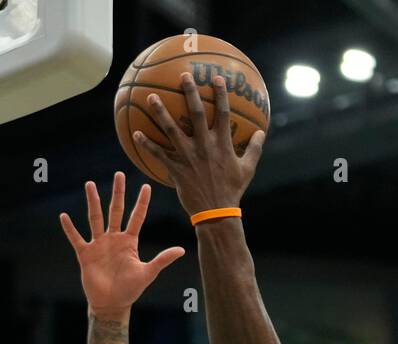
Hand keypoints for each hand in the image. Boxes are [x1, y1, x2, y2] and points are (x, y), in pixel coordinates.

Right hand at [59, 172, 185, 321]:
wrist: (111, 304)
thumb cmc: (130, 290)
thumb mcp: (147, 273)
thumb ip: (162, 260)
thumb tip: (181, 250)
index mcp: (129, 242)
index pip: (136, 217)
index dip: (142, 202)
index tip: (146, 186)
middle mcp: (114, 239)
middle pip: (115, 210)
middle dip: (118, 193)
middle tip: (119, 174)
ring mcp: (99, 245)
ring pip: (95, 218)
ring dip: (93, 201)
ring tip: (90, 184)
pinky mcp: (85, 254)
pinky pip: (76, 238)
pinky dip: (70, 228)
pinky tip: (64, 216)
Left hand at [134, 72, 265, 216]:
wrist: (215, 212)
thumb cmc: (232, 190)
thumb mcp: (248, 168)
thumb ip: (255, 148)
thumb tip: (261, 132)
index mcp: (223, 143)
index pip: (223, 112)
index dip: (220, 93)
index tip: (216, 77)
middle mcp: (204, 145)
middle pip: (195, 113)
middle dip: (189, 93)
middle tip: (182, 76)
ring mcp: (188, 156)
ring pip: (171, 129)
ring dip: (160, 112)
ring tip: (150, 97)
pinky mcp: (175, 169)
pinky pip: (158, 154)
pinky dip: (146, 144)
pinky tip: (136, 134)